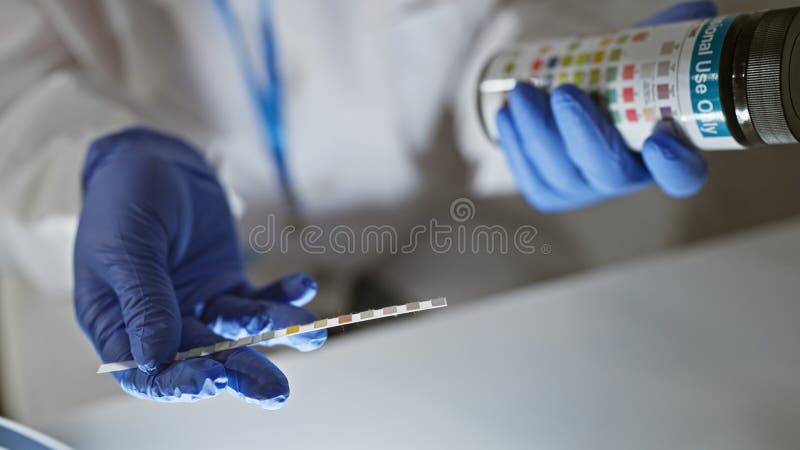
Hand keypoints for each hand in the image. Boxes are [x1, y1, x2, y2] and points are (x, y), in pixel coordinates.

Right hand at [74, 128, 325, 408]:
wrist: (155, 160)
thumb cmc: (125, 198)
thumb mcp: (126, 244)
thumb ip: (144, 299)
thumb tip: (156, 358)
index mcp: (117, 324)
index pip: (147, 372)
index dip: (180, 382)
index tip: (215, 377)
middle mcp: (159, 324)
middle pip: (201, 360)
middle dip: (242, 372)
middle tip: (277, 391)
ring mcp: (198, 305)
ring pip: (238, 332)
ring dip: (273, 333)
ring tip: (309, 332)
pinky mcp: (227, 285)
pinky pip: (258, 300)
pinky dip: (282, 297)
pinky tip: (303, 288)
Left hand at [497, 1, 716, 212]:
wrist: (580, 90)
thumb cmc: (623, 72)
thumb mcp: (652, 49)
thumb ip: (675, 33)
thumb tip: (696, 13)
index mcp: (667, 155)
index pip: (683, 177)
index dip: (675, 166)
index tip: (660, 134)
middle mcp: (628, 179)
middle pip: (609, 173)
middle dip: (584, 133)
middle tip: (565, 91)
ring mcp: (587, 190)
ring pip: (562, 174)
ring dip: (537, 132)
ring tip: (522, 90)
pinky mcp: (550, 191)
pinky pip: (532, 178)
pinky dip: (517, 146)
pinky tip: (507, 116)